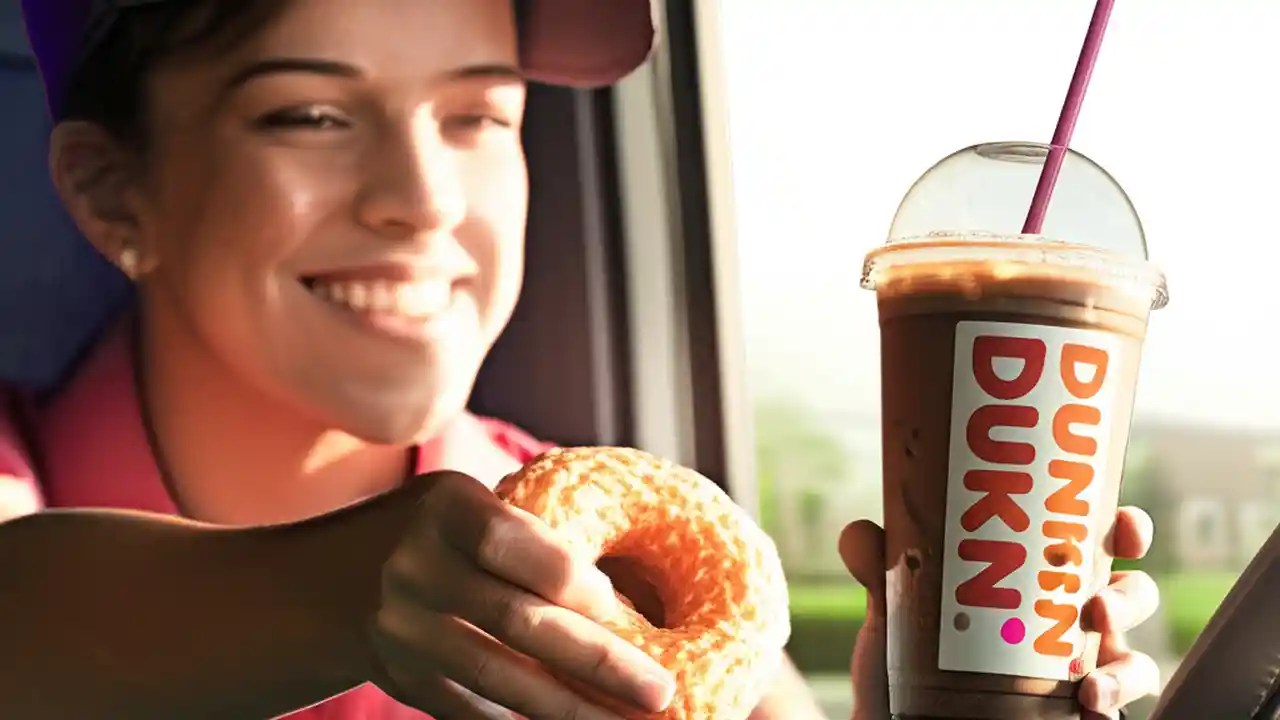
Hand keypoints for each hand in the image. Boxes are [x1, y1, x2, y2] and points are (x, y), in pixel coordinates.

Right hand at [366, 471, 675, 718]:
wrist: (318, 584)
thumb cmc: (427, 532)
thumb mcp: (462, 503)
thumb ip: (526, 532)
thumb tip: (626, 586)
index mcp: (443, 509)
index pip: (515, 547)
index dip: (574, 581)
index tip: (627, 609)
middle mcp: (417, 568)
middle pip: (519, 622)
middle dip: (600, 662)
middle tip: (660, 691)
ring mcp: (403, 630)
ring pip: (502, 679)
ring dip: (573, 710)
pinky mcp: (402, 678)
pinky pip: (475, 710)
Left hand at [839, 507, 1160, 719]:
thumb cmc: (902, 673)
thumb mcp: (892, 618)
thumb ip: (882, 575)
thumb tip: (860, 535)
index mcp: (1038, 584)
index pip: (1096, 544)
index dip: (1123, 528)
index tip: (1122, 521)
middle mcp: (1068, 626)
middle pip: (1130, 597)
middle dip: (1129, 596)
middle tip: (1099, 604)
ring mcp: (1079, 675)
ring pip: (1134, 660)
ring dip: (1126, 665)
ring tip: (1091, 681)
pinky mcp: (1078, 718)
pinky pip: (1116, 711)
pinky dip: (1114, 704)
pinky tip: (1089, 706)